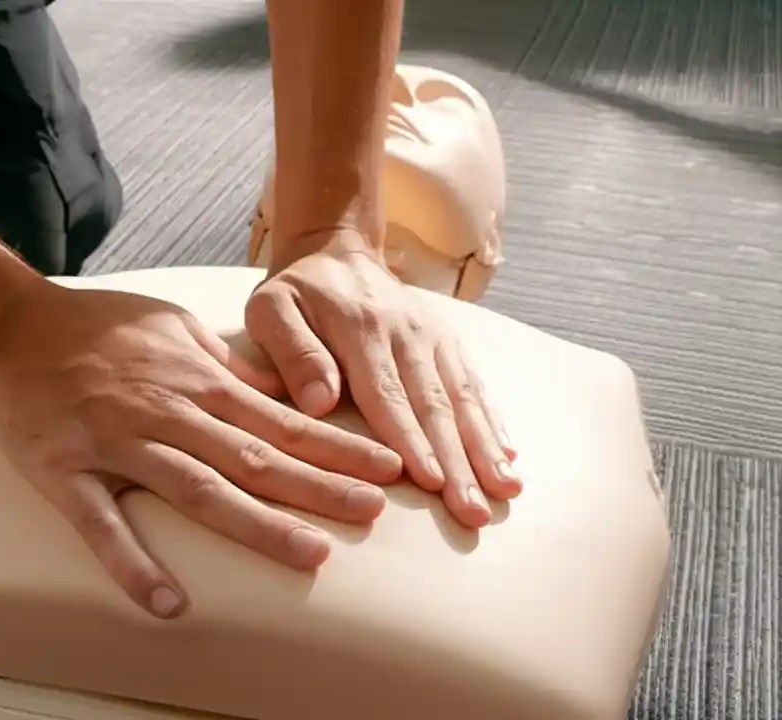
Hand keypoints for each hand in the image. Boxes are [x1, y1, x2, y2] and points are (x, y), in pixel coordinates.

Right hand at [0, 280, 401, 618]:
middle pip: (254, 456)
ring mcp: (117, 444)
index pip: (281, 419)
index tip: (384, 467)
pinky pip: (102, 524)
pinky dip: (134, 563)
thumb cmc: (97, 324)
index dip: (335, 446)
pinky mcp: (65, 472)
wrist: (11, 321)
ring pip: (197, 489)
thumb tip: (279, 388)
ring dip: (256, 524)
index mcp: (197, 381)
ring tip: (309, 554)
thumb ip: (227, 361)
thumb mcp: (176, 326)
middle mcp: (167, 413)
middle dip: (318, 485)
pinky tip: (168, 602)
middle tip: (372, 512)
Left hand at [245, 234, 519, 528]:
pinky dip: (493, 422)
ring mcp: (433, 338)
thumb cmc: (296, 293)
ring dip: (486, 448)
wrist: (336, 251)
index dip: (410, 440)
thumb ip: (292, 351)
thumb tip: (318, 400)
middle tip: (475, 511)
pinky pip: (474, 384)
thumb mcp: (271, 309)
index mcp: (360, 331)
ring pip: (463, 398)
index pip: (387, 395)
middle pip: (435, 406)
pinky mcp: (448, 342)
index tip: (431, 480)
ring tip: (506, 492)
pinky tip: (510, 456)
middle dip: (459, 462)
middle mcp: (406, 334)